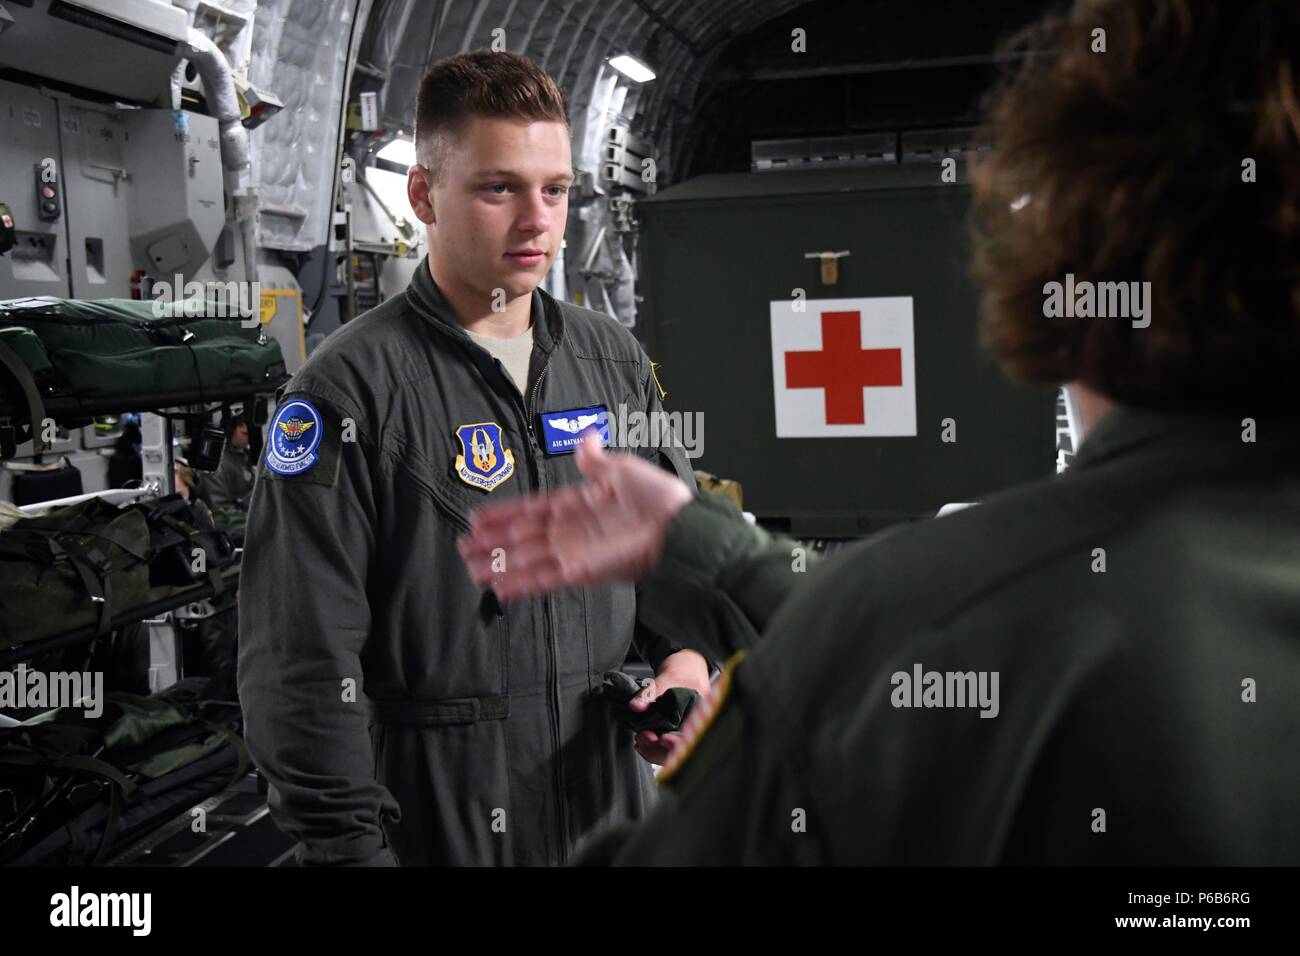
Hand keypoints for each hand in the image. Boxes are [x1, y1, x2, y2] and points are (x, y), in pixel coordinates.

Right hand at [457, 431, 693, 599]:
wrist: (682, 530)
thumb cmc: (659, 499)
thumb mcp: (623, 469)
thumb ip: (596, 460)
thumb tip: (584, 439)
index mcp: (578, 503)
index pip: (533, 509)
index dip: (505, 514)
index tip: (478, 519)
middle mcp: (572, 531)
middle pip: (523, 538)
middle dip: (493, 545)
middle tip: (464, 549)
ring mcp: (575, 553)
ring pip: (528, 560)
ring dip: (500, 566)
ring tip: (472, 571)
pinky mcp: (582, 572)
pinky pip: (546, 578)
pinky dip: (523, 583)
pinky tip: (500, 587)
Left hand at [631, 649, 711, 765]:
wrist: (687, 664)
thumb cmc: (685, 669)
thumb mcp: (668, 676)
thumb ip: (651, 692)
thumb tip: (635, 706)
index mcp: (701, 713)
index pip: (692, 738)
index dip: (677, 744)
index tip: (662, 739)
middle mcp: (696, 725)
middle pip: (681, 750)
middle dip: (659, 749)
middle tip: (642, 737)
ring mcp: (687, 730)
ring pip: (673, 752)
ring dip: (654, 750)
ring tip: (640, 740)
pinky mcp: (677, 731)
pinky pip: (668, 747)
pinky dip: (654, 747)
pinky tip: (643, 742)